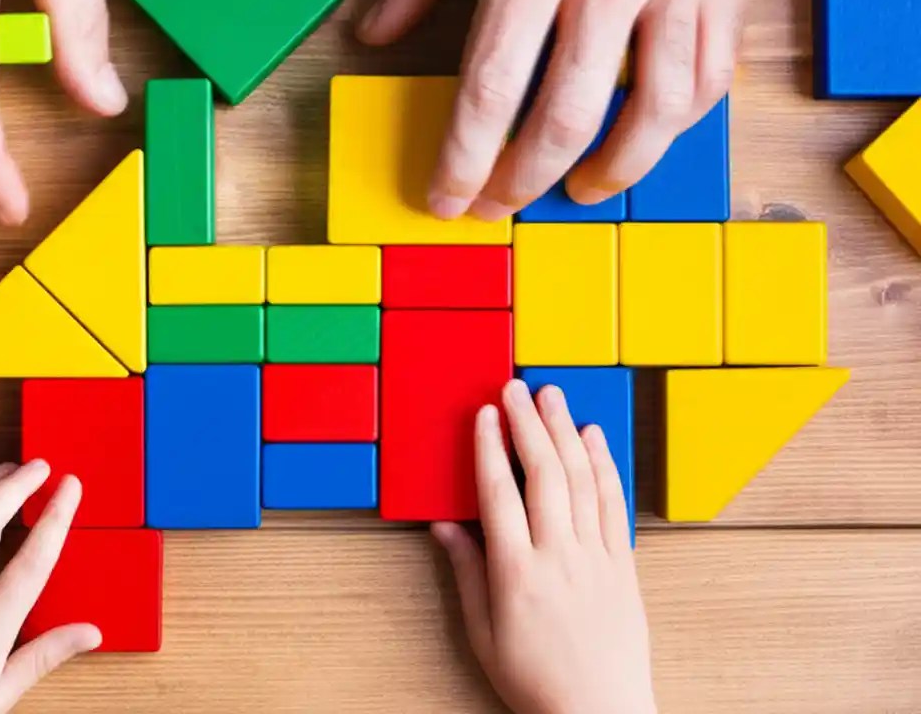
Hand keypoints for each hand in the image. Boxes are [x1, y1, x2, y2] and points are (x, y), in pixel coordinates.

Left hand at [357, 0, 741, 220]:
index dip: (464, 157)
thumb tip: (370, 35)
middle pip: (566, 115)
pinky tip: (646, 135)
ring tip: (580, 190)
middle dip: (524, 178)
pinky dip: (680, 121)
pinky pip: (712, 76)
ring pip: (656, 110)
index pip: (490, 88)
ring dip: (615, 168)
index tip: (444, 199)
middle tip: (497, 206)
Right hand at [432, 381, 654, 713]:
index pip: (499, 494)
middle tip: (517, 388)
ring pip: (581, 480)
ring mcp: (597, 558)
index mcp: (517, 574)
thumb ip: (466, 573)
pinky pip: (615, 504)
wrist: (599, 712)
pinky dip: (605, 465)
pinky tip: (594, 438)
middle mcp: (559, 557)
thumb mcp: (483, 634)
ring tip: (554, 396)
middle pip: (543, 474)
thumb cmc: (535, 680)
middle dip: (529, 424)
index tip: (485, 414)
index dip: (490, 448)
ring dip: (565, 432)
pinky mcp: (624, 566)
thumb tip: (445, 527)